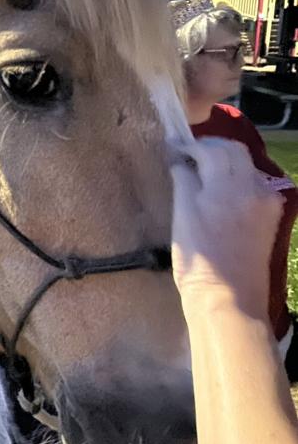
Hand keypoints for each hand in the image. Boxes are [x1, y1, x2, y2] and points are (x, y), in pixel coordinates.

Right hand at [170, 137, 282, 313]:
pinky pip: (257, 185)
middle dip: (213, 146)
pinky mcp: (270, 218)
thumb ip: (184, 184)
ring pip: (248, 167)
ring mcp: (265, 202)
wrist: (228, 299)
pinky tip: (225, 191)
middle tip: (190, 152)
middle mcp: (252, 188)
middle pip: (235, 151)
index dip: (190, 144)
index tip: (173, 146)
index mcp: (226, 186)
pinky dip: (239, 178)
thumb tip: (181, 163)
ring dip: (227, 160)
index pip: (211, 149)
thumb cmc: (197, 262)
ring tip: (205, 169)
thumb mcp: (182, 218)